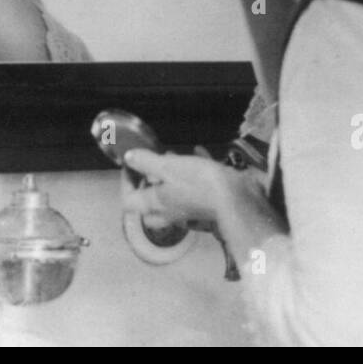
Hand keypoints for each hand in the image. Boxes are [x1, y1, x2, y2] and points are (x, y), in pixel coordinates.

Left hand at [121, 146, 248, 228]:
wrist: (237, 198)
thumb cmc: (199, 183)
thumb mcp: (168, 167)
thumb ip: (146, 162)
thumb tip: (128, 158)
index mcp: (156, 204)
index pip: (129, 201)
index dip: (125, 182)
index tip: (129, 165)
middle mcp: (170, 210)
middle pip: (150, 206)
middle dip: (147, 187)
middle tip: (149, 168)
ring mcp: (189, 208)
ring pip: (173, 195)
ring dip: (170, 176)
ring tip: (172, 156)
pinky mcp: (207, 201)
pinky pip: (197, 185)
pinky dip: (195, 169)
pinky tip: (199, 152)